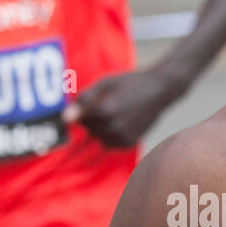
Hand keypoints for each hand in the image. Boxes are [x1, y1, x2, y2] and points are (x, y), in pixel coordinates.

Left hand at [62, 67, 184, 146]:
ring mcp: (122, 137)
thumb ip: (83, 99)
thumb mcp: (105, 83)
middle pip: (88, 129)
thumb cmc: (130, 83)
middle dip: (91, 119)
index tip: (89, 103)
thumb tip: (66, 117)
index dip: (81, 111)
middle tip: (105, 105)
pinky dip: (110, 135)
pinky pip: (109, 143)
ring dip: (100, 128)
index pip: (79, 120)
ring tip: (114, 112)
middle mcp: (113, 127)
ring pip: (98, 138)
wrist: (160, 90)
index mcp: (104, 111)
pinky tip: (121, 121)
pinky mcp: (130, 143)